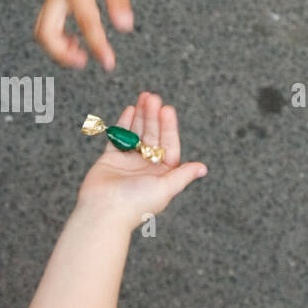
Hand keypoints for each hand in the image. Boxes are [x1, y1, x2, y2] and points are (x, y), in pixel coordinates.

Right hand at [35, 0, 132, 69]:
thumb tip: (125, 26)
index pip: (87, 24)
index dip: (98, 47)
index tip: (108, 63)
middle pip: (45, 34)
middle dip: (61, 54)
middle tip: (84, 61)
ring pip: (41, 31)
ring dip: (56, 48)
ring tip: (80, 52)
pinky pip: (46, 24)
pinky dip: (56, 38)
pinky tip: (74, 38)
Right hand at [76, 91, 207, 228]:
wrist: (103, 211)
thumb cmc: (136, 203)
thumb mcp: (165, 188)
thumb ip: (182, 175)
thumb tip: (203, 168)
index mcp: (161, 174)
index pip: (168, 145)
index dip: (168, 127)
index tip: (167, 109)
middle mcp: (146, 166)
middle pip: (152, 135)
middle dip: (152, 116)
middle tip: (152, 97)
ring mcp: (128, 162)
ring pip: (136, 133)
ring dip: (140, 116)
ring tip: (142, 98)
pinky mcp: (110, 159)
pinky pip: (118, 138)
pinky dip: (123, 124)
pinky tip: (129, 110)